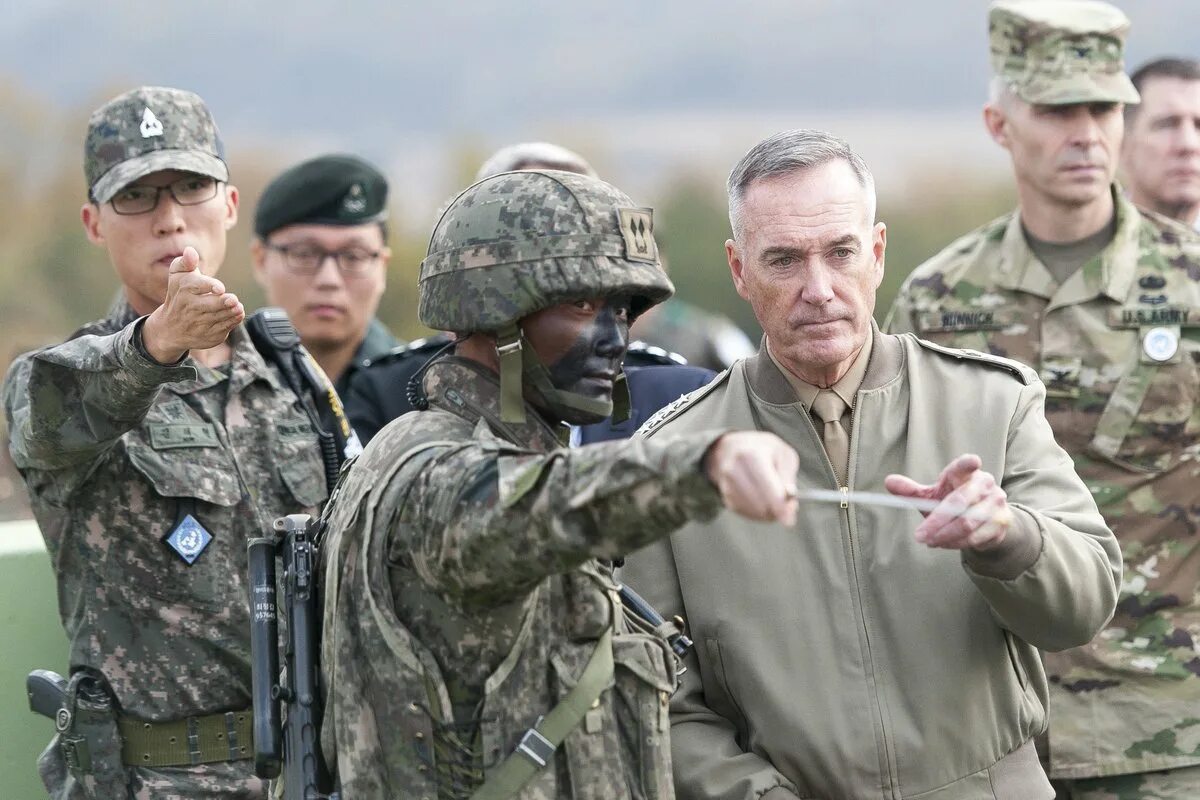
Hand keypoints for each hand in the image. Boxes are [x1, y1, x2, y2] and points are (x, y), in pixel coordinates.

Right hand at [142, 246, 243, 361]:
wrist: (170, 329)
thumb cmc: (178, 296)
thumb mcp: (177, 277)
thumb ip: (186, 262)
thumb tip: (190, 251)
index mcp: (183, 291)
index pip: (196, 286)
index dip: (209, 286)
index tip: (220, 288)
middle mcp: (189, 309)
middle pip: (210, 305)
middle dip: (223, 303)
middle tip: (234, 300)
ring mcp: (198, 326)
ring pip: (219, 318)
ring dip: (231, 312)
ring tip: (238, 307)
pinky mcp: (207, 338)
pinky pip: (223, 330)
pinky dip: (232, 322)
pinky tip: (237, 314)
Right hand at [704, 432, 798, 524]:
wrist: (732, 448)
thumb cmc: (763, 450)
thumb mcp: (782, 454)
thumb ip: (787, 476)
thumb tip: (789, 497)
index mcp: (752, 455)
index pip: (767, 487)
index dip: (779, 507)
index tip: (789, 521)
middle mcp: (735, 470)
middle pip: (759, 503)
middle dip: (776, 511)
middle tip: (788, 510)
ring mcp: (727, 484)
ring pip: (752, 511)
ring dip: (768, 513)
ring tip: (776, 502)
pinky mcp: (725, 496)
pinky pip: (745, 513)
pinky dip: (758, 513)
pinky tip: (764, 503)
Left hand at [883, 454, 1011, 550]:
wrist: (986, 520)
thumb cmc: (953, 502)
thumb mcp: (932, 495)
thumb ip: (911, 490)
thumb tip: (888, 481)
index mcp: (966, 473)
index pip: (967, 466)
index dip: (969, 464)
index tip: (973, 462)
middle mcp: (984, 486)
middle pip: (959, 503)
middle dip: (936, 521)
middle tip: (918, 535)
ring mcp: (996, 505)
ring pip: (967, 523)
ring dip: (944, 535)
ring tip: (928, 541)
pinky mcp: (1001, 524)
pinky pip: (975, 537)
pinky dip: (955, 543)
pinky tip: (942, 543)